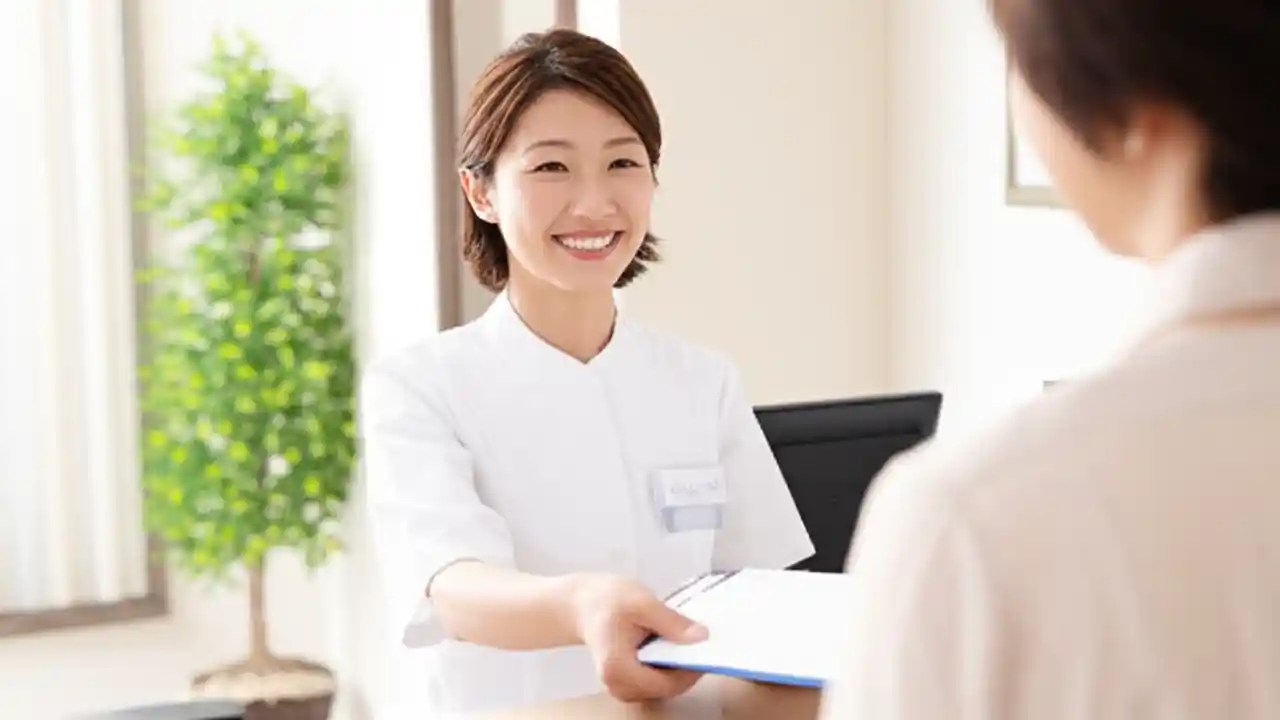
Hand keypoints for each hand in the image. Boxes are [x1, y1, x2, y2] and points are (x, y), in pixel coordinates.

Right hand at [568, 574, 708, 702]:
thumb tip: (701, 638)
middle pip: (666, 689)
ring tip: (686, 642)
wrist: (582, 604)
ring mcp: (622, 687)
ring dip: (679, 669)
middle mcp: (618, 686)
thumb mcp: (642, 602)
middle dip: (686, 669)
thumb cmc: (606, 600)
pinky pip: (656, 682)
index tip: (707, 649)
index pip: (666, 684)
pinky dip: (669, 668)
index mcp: (618, 669)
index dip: (690, 670)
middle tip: (701, 642)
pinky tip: (673, 647)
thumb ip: (672, 622)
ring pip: (663, 688)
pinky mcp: (628, 683)